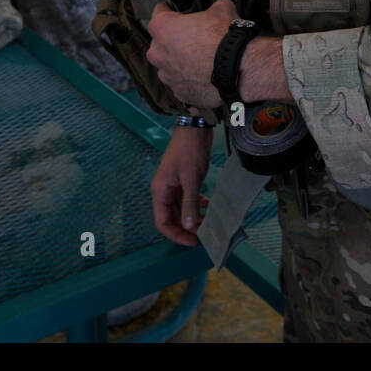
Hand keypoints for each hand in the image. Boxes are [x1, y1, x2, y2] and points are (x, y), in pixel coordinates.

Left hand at [145, 0, 237, 107]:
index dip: (169, 11)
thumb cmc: (224, 39)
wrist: (237, 70)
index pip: (158, 12)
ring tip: (201, 59)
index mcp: (162, 28)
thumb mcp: (221, 9)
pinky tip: (205, 75)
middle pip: (160, 43)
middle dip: (173, 40)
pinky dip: (190, 80)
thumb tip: (217, 9)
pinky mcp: (179, 93)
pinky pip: (181, 83)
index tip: (175, 12)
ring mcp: (167, 76)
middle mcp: (158, 53)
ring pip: (169, 65)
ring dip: (180, 62)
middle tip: (194, 38)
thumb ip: (211, 8)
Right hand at [151, 126, 213, 244]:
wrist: (195, 128)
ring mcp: (175, 187)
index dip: (176, 235)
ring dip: (194, 218)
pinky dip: (198, 206)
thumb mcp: (191, 178)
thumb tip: (189, 227)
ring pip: (182, 211)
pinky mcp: (185, 182)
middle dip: (187, 228)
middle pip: (173, 218)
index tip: (193, 242)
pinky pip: (189, 201)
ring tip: (210, 223)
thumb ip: (190, 203)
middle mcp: (165, 191)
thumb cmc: (189, 150)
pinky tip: (210, 208)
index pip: (162, 222)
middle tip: (205, 235)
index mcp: (160, 191)